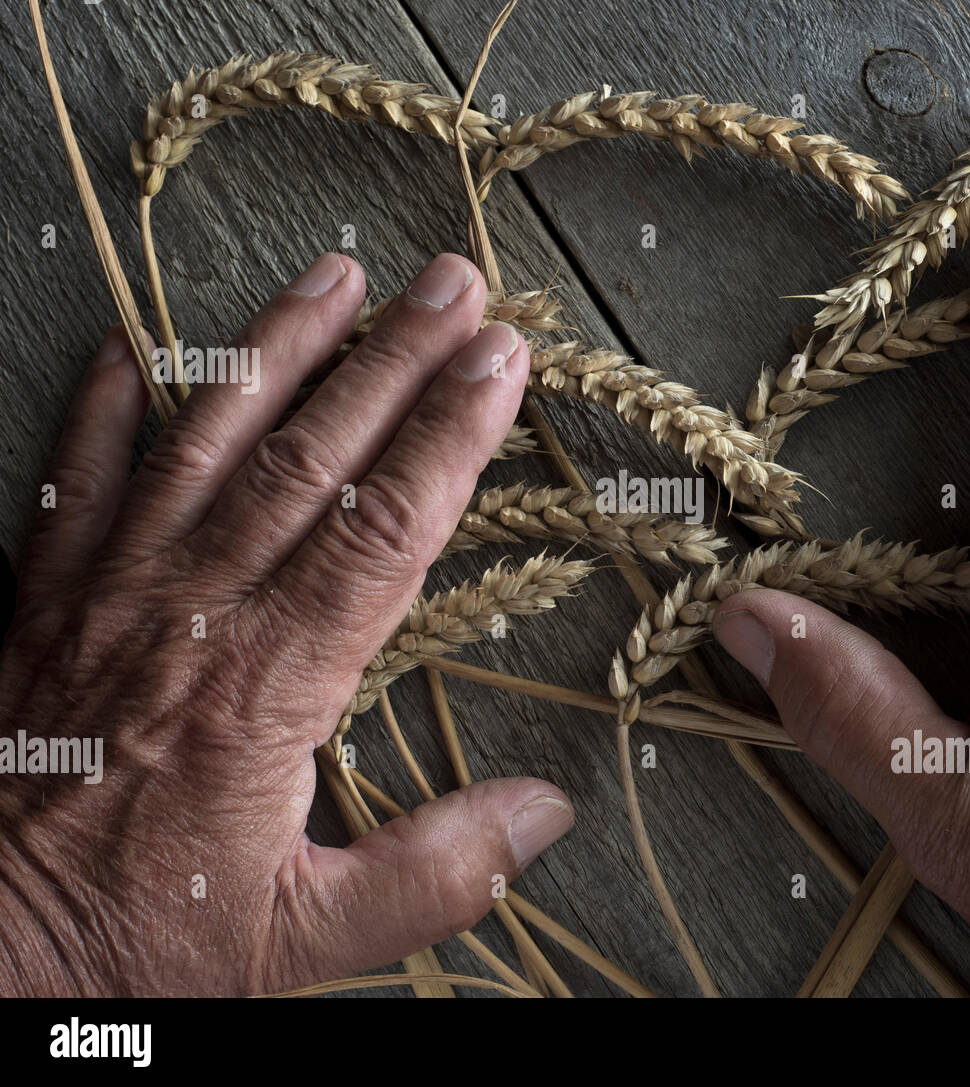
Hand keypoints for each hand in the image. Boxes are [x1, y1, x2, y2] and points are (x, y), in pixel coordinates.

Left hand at [0, 252, 572, 995]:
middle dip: (393, 360)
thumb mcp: (305, 944)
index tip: (501, 363)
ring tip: (336, 272)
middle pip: (312, 460)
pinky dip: (102, 404)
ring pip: (205, 442)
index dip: (449, 438)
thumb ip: (435, 873)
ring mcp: (106, 595)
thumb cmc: (139, 944)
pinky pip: (74, 479)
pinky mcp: (42, 602)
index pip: (383, 532)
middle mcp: (190, 615)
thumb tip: (548, 810)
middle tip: (452, 282)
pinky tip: (130, 341)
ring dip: (277, 349)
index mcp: (267, 688)